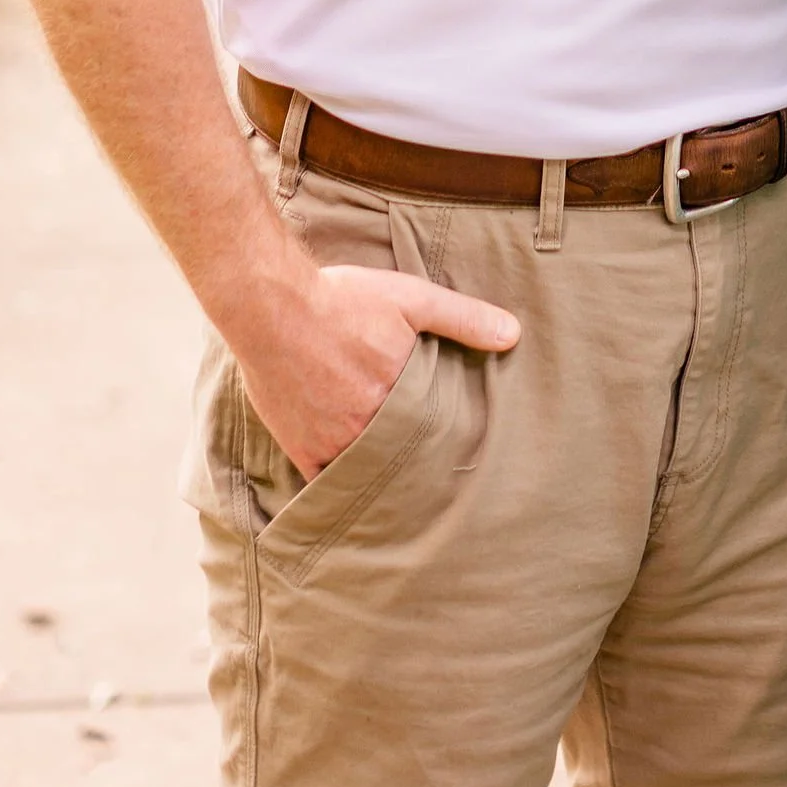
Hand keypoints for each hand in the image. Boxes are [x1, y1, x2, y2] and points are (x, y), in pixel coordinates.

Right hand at [238, 259, 520, 480]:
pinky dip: (343, 484)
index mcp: (404, 396)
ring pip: (370, 473)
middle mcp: (372, 429)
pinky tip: (355, 489)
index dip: (449, 441)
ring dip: (384, 474)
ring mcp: (335, 445)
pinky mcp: (303, 451)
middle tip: (436, 475)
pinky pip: (329, 483)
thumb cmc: (343, 299)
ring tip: (400, 482)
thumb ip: (462, 318)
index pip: (439, 434)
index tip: (462, 451)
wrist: (272, 306)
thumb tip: (514, 335)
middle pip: (405, 458)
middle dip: (419, 462)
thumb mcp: (411, 297)